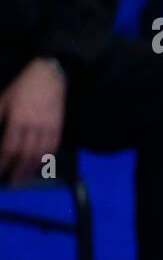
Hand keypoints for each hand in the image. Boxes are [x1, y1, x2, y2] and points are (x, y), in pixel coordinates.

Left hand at [0, 58, 65, 184]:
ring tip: (25, 179)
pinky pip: (53, 147)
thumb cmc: (22, 87)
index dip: (3, 161)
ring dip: (32, 169)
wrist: (49, 77)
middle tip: (13, 182)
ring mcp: (48, 128)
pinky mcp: (59, 127)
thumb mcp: (4, 99)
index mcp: (18, 119)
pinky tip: (41, 166)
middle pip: (26, 154)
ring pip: (40, 154)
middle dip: (18, 170)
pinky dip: (46, 159)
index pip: (9, 147)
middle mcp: (34, 127)